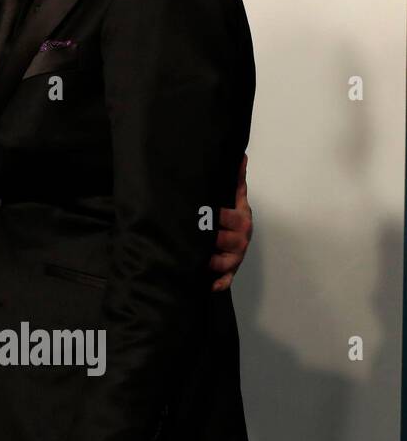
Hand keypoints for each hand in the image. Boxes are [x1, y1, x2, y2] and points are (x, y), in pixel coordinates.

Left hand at [211, 152, 251, 291]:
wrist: (236, 236)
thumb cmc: (231, 215)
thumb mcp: (234, 197)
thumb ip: (236, 180)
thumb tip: (241, 156)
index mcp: (241, 220)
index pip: (233, 218)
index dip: (220, 217)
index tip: (207, 214)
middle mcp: (240, 239)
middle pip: (230, 241)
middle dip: (215, 239)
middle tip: (198, 237)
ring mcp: (235, 257)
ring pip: (227, 262)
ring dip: (214, 262)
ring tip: (200, 260)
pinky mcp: (229, 272)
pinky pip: (225, 280)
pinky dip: (219, 283)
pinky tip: (209, 284)